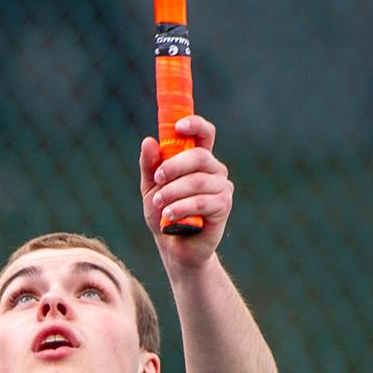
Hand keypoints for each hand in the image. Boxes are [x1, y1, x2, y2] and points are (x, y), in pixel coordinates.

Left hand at [141, 115, 230, 266]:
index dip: (195, 125)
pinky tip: (168, 215)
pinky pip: (202, 201)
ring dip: (173, 191)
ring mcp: (222, 187)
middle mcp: (214, 169)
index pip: (204, 133)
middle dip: (175, 165)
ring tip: (159, 204)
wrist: (174, 247)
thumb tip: (148, 141)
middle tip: (158, 178)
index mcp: (198, 159)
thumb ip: (150, 165)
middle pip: (200, 156)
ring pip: (198, 181)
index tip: (178, 127)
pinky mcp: (224, 206)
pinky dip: (181, 207)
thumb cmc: (164, 213)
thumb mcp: (150, 188)